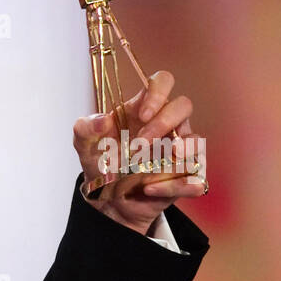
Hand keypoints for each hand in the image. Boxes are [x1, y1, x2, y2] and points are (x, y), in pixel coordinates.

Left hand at [71, 70, 206, 235]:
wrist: (105, 198)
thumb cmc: (101, 163)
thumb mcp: (85, 145)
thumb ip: (85, 128)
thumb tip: (103, 120)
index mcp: (144, 110)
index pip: (162, 82)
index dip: (158, 92)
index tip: (142, 114)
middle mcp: (167, 126)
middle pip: (183, 106)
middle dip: (164, 122)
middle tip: (141, 143)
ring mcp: (179, 151)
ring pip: (196, 140)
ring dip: (183, 148)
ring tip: (167, 157)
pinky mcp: (184, 177)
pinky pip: (195, 179)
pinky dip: (177, 184)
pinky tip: (150, 189)